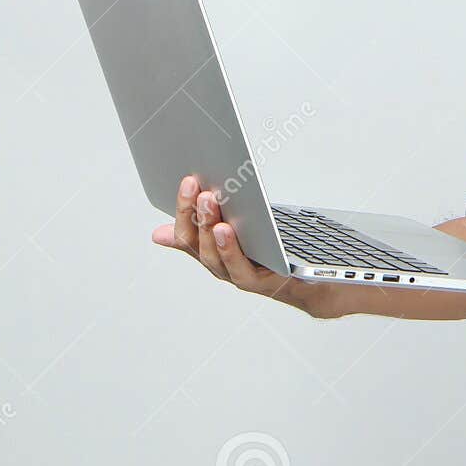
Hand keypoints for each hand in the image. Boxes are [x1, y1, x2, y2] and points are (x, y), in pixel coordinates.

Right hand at [152, 175, 335, 316]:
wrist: (307, 283)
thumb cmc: (270, 256)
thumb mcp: (236, 237)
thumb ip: (204, 231)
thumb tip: (157, 234)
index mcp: (211, 253)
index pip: (186, 233)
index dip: (182, 209)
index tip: (187, 181)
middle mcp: (220, 267)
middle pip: (196, 243)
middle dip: (193, 212)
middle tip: (195, 185)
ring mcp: (237, 276)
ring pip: (213, 255)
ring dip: (208, 227)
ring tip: (209, 202)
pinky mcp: (259, 283)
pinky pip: (239, 269)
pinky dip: (229, 249)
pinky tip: (228, 229)